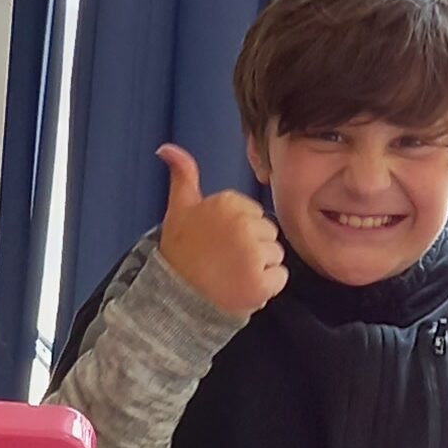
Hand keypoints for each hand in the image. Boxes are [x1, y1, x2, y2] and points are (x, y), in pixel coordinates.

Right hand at [153, 144, 287, 318]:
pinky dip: (265, 287)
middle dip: (252, 249)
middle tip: (226, 262)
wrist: (173, 299)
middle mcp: (243, 225)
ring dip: (260, 269)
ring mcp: (253, 254)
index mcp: (228, 203)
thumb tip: (167, 147)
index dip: (239, 232)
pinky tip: (242, 288)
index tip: (219, 244)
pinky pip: (280, 278)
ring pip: (275, 255)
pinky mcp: (261, 282)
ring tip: (233, 275)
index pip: (255, 215)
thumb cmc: (179, 254)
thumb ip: (183, 175)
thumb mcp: (179, 209)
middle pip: (268, 234)